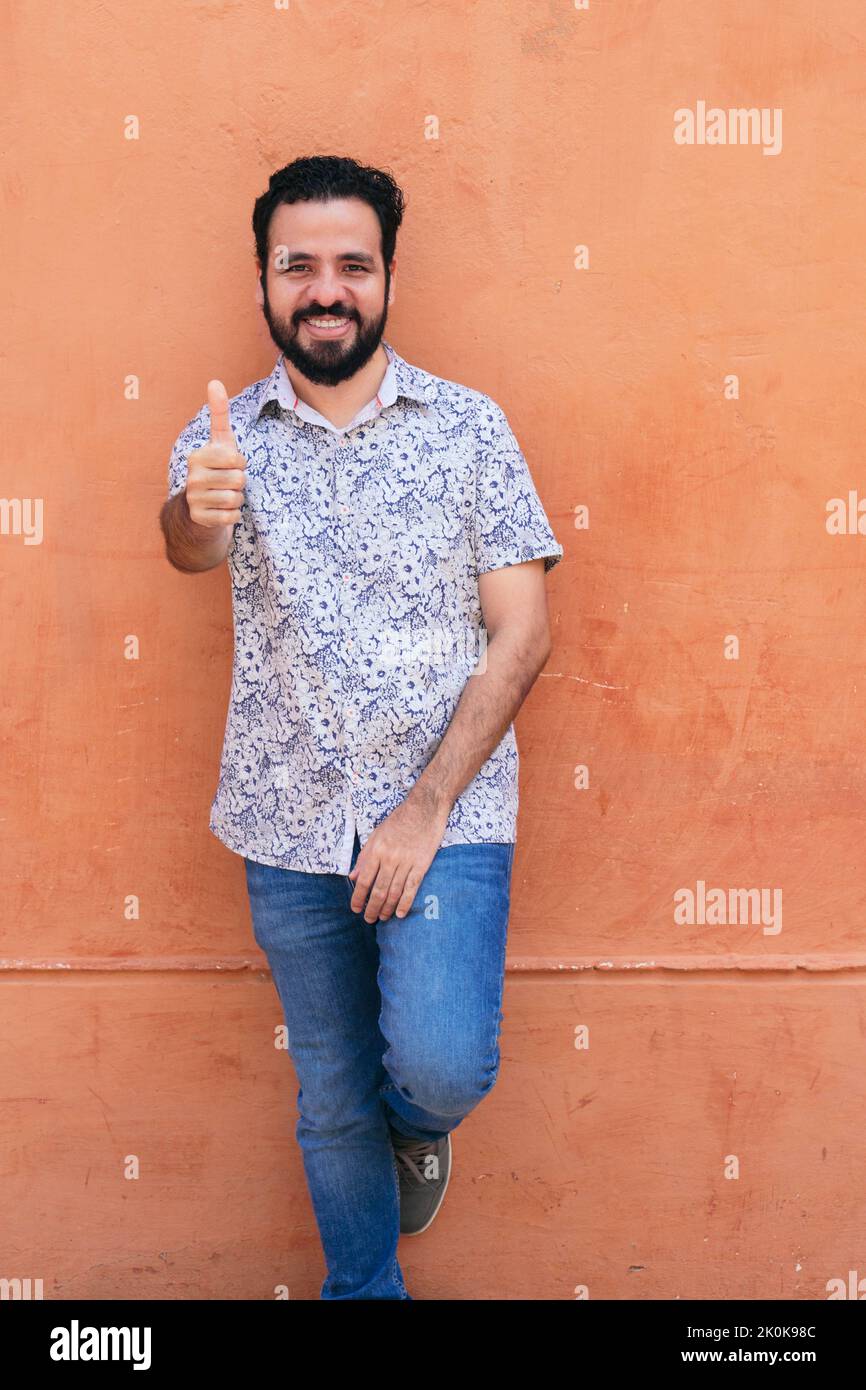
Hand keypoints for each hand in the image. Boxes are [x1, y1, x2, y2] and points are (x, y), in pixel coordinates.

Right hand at [185, 380, 247, 528]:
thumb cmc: (217, 469)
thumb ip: (219, 414)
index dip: (240, 464)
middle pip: (238, 480)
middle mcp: (192, 477)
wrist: (200, 507)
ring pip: (235, 499)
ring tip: (225, 496)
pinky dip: (232, 515)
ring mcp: (194, 498)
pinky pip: (231, 517)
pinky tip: (222, 510)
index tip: (230, 465)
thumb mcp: (220, 442)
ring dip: (237, 500)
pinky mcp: (200, 518)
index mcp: (198, 456)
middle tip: (227, 482)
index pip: (236, 459)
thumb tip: (214, 381)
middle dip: (239, 482)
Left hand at [348, 789, 450, 922]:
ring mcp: (407, 862)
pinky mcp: (422, 864)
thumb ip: (364, 857)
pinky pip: (412, 887)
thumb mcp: (376, 835)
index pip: (363, 880)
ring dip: (387, 908)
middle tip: (369, 919)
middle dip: (372, 908)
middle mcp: (390, 858)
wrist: (424, 807)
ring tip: (382, 918)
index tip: (355, 908)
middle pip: (379, 890)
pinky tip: (401, 914)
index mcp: (376, 850)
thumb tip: (353, 877)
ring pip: (394, 892)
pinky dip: (406, 903)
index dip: (358, 898)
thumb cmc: (399, 820)